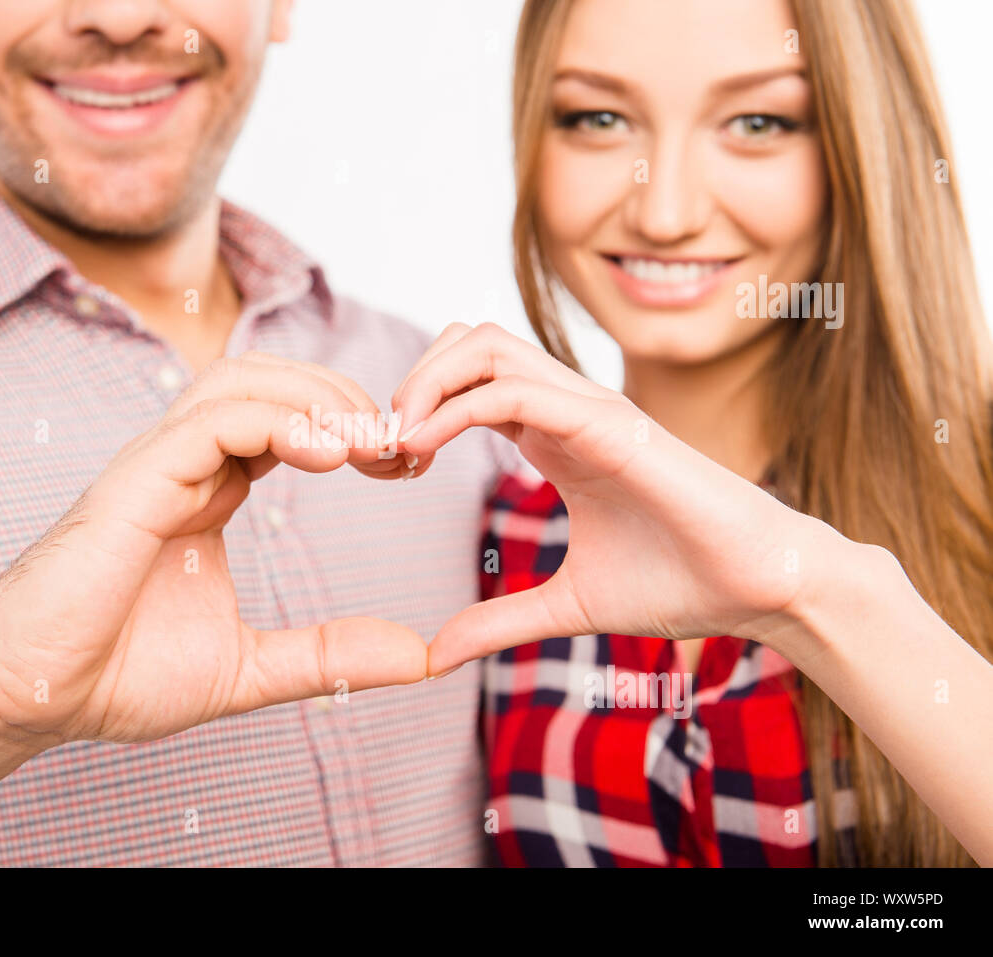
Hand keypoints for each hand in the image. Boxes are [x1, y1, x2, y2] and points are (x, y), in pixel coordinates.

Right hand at [0, 354, 426, 746]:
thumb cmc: (115, 675)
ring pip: (240, 381)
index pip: (288, 420)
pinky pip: (207, 422)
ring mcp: (154, 468)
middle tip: (399, 446)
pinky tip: (325, 452)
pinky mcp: (130, 483)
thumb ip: (327, 655)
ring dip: (317, 398)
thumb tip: (416, 657)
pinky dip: (274, 421)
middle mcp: (182, 466)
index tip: (402, 463)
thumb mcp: (249, 667)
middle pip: (270, 380)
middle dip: (345, 398)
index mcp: (208, 493)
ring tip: (369, 442)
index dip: (351, 427)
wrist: (26, 699)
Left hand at [391, 323, 850, 675]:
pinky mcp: (611, 426)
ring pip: (486, 345)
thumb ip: (498, 621)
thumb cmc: (681, 584)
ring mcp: (590, 409)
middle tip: (382, 447)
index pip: (468, 381)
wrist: (761, 589)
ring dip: (426, 383)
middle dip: (411, 381)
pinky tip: (423, 450)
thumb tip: (433, 654)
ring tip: (398, 443)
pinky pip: (518, 391)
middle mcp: (567, 408)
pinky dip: (457, 408)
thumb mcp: (566, 605)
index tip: (387, 466)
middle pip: (467, 342)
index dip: (415, 410)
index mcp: (554, 436)